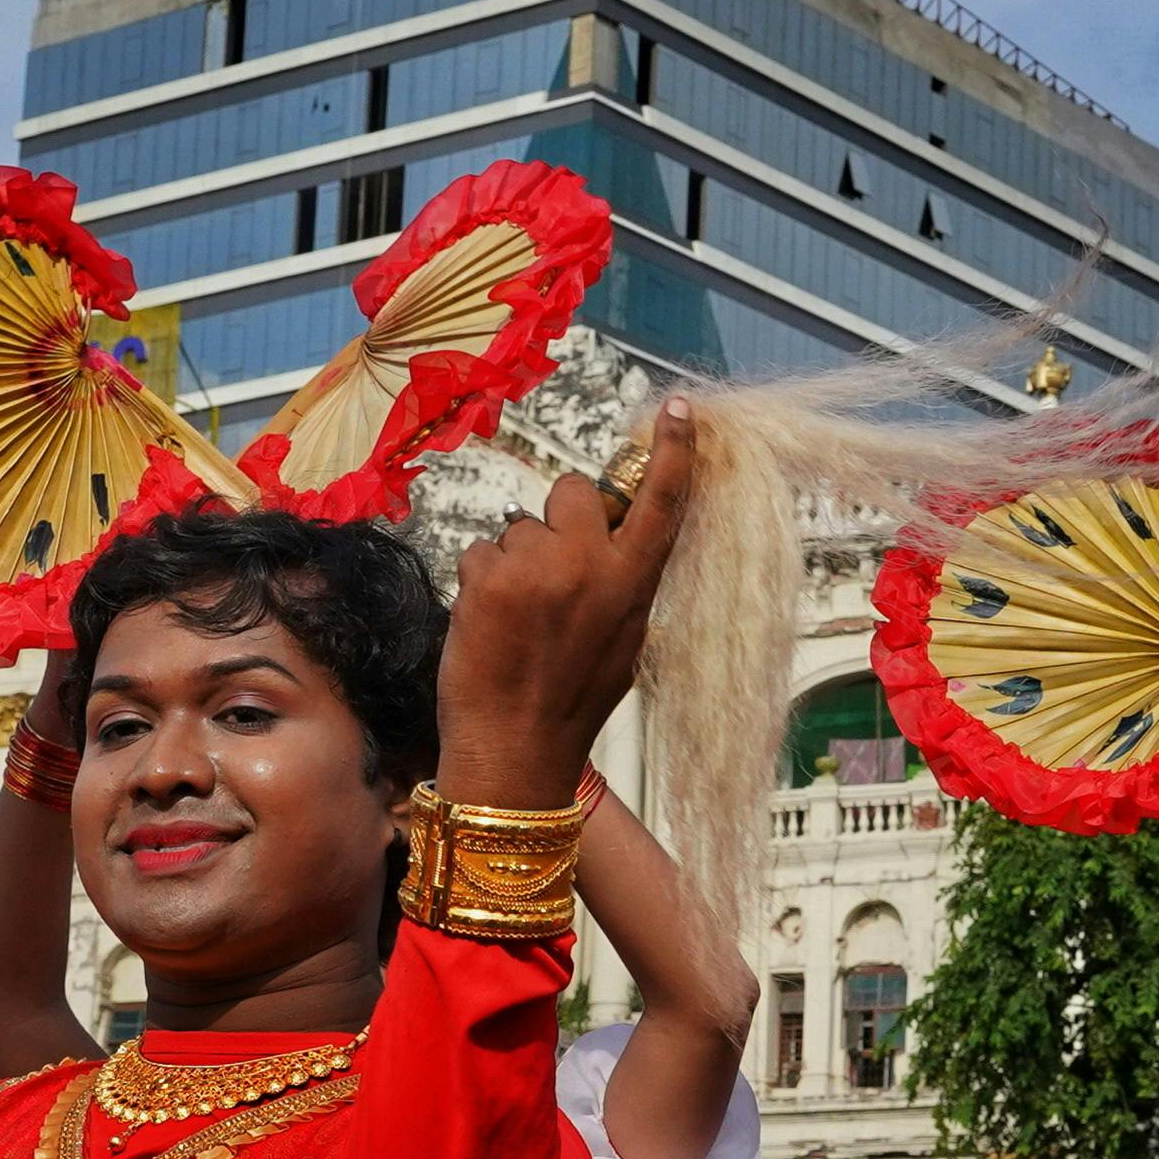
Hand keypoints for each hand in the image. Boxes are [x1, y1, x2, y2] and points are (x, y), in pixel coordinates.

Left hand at [435, 405, 698, 809]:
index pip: (661, 504)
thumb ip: (619, 582)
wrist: (514, 748)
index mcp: (634, 585)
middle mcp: (592, 568)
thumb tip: (607, 539)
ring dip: (514, 562)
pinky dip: (480, 582)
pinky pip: (481, 552)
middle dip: (558, 518)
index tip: (678, 410)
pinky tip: (488, 624)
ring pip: (520, 528)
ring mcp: (539, 569)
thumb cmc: (568, 700)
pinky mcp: (490, 577)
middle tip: (549, 570)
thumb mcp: (622, 642)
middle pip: (573, 493)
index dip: (671, 454)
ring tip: (516, 619)